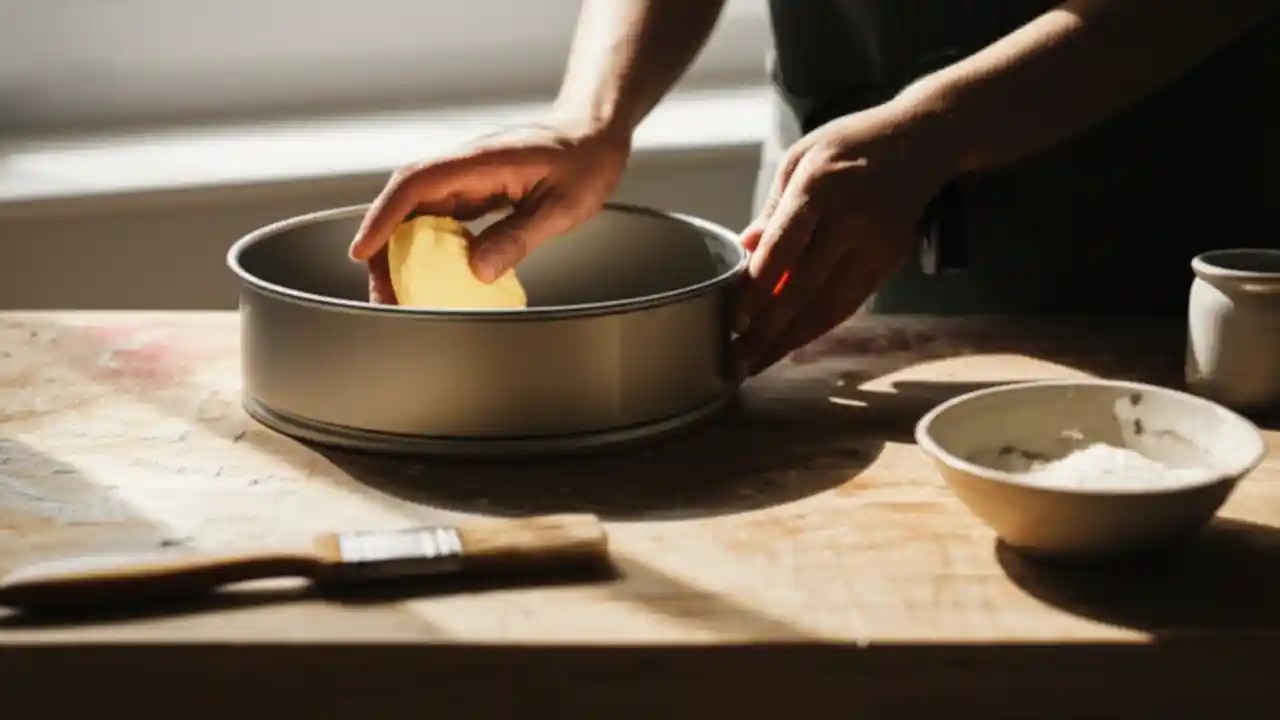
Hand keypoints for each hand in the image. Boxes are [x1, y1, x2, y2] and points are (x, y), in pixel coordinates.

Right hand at [350, 118, 631, 302]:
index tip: (363, 251)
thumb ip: (519, 236)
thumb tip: (478, 271)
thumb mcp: (562, 207)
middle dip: (383, 245)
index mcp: (481, 162)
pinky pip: (439, 216)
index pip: (416, 184)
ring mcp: (468, 177)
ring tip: (399, 290)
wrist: (594, 133)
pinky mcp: (476, 189)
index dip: (383, 218)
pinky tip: (430, 272)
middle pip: (405, 200)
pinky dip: (426, 243)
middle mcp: (466, 166)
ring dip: (401, 247)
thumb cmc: (585, 162)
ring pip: (417, 209)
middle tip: (383, 292)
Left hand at [731, 100, 956, 375]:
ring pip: (828, 307)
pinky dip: (816, 328)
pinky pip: (848, 305)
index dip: (757, 290)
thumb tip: (744, 250)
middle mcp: (850, 221)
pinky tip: (789, 344)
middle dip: (766, 331)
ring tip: (756, 364)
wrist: (920, 141)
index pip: (783, 249)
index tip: (734, 320)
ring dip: (789, 341)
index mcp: (820, 188)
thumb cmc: (848, 145)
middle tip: (735, 361)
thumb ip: (773, 210)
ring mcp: (874, 245)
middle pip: (804, 289)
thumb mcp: (800, 158)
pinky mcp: (889, 262)